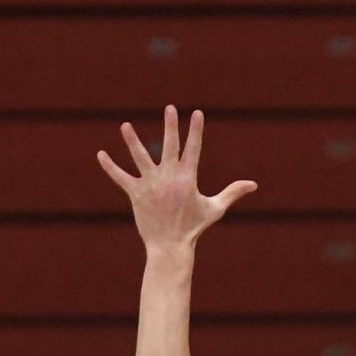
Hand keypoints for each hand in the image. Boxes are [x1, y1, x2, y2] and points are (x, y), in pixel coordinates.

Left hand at [98, 107, 256, 252]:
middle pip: (169, 145)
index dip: (195, 130)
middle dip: (171, 126)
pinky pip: (120, 177)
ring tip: (125, 125)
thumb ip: (233, 192)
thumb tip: (254, 184)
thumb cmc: (194, 227)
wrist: (170, 246)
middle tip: (169, 108)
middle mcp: (169, 177)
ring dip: (132, 141)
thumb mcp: (216, 208)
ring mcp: (151, 185)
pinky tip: (101, 154)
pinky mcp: (136, 194)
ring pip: (140, 157)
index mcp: (188, 178)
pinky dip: (110, 167)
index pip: (193, 148)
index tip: (196, 113)